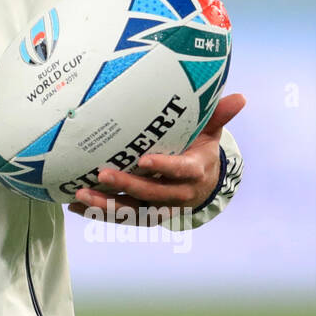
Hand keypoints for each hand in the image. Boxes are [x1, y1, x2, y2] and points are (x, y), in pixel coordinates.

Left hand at [66, 92, 245, 216]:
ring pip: (134, 212)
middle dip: (128, 187)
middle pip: (153, 195)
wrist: (202, 184)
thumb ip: (219, 116)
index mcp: (195, 172)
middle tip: (103, 174)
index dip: (165, 167)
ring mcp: (160, 208)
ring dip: (107, 206)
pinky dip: (99, 213)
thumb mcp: (210, 133)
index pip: (181, 172)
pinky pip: (121, 218)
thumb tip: (240, 97)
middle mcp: (178, 195)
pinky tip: (75, 205)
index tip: (144, 159)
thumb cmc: (200, 150)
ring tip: (81, 194)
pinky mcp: (145, 215)